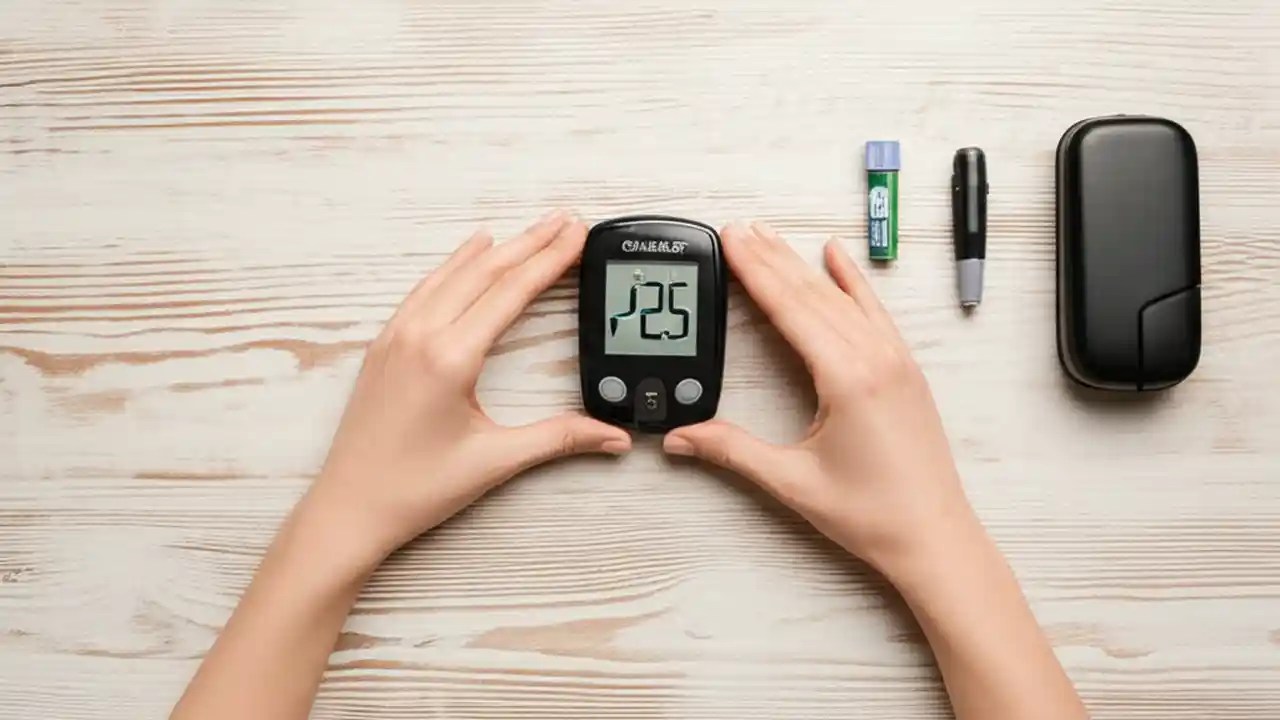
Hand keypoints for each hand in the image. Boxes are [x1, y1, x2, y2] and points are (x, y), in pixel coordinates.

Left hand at [308, 210, 631, 564]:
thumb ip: (558, 438)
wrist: (349, 508)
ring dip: (495, 249)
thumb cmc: (414, 489)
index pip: (511, 292)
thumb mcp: (495, 461)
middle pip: (485, 272)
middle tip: (565, 220)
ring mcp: (397, 337)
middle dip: (530, 243)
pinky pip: (425, 289)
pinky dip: (454, 265)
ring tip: (528, 230)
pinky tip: (468, 253)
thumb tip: (612, 434)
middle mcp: (420, 336)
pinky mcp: (384, 347)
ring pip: (453, 274)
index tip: (576, 234)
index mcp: (450, 357)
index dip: (550, 260)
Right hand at [663, 222, 974, 576]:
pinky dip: (853, 281)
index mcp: (847, 378)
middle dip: (771, 258)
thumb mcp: (792, 481)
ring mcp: (895, 361)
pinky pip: (874, 312)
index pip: (790, 308)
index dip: (755, 271)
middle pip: (812, 293)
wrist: (934, 537)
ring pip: (841, 297)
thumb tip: (681, 436)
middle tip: (738, 228)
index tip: (730, 240)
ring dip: (802, 264)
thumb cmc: (873, 514)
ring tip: (771, 235)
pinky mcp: (905, 370)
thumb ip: (732, 451)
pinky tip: (838, 257)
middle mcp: (875, 359)